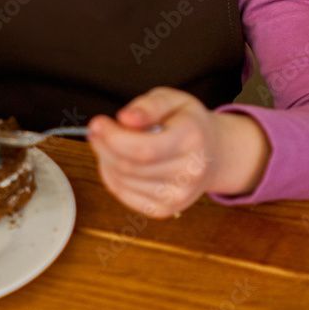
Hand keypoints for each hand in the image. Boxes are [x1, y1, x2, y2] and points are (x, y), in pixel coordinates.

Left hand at [87, 87, 270, 217]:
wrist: (212, 153)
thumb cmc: (187, 122)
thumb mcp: (171, 99)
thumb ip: (148, 105)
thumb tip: (125, 118)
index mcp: (192, 139)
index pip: (144, 148)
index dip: (113, 137)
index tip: (97, 123)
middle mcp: (189, 172)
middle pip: (129, 166)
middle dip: (103, 146)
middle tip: (96, 130)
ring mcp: (179, 196)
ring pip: (122, 181)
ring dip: (105, 160)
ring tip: (110, 143)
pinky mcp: (165, 210)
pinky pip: (124, 195)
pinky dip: (111, 177)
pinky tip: (115, 161)